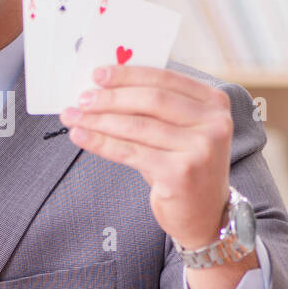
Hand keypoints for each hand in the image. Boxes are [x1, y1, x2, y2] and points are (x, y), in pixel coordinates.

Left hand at [58, 63, 232, 247]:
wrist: (205, 214)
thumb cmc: (183, 165)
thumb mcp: (179, 130)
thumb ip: (154, 107)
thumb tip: (104, 86)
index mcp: (215, 102)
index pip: (165, 79)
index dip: (129, 74)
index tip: (97, 74)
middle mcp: (214, 123)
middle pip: (152, 100)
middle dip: (111, 97)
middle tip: (82, 97)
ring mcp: (201, 149)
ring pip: (137, 126)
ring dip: (99, 120)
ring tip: (72, 116)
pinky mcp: (181, 173)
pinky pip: (130, 152)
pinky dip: (101, 142)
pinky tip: (80, 136)